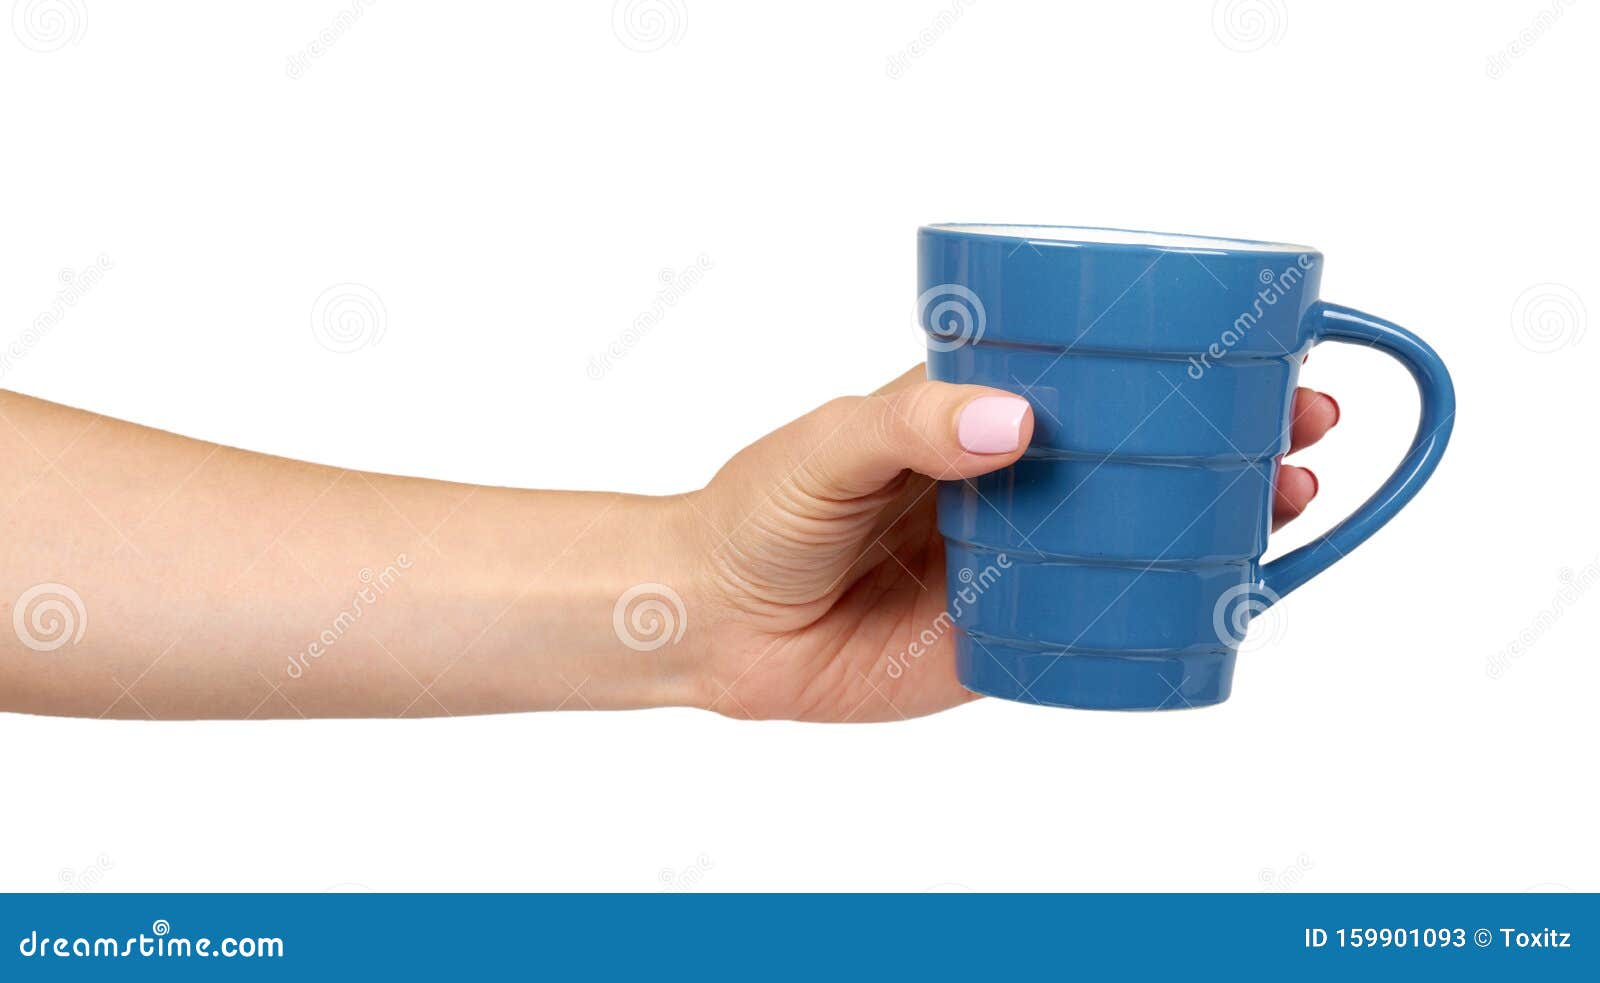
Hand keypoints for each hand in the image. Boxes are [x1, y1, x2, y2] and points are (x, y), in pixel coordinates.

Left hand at [681, 365, 1339, 721]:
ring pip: (1138, 539)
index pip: (1092, 379)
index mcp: (975, 419)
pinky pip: (1101, 627)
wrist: (718, 625)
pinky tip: (1225, 597)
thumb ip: (908, 424)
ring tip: (1287, 497)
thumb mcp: (828, 445)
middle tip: (1301, 427)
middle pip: (1140, 457)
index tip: (1248, 349)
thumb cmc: (759, 513)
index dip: (1172, 363)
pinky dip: (1167, 614)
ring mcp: (1019, 564)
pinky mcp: (1008, 639)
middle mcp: (1011, 486)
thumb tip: (1012, 421)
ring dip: (1219, 520)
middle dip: (1229, 437)